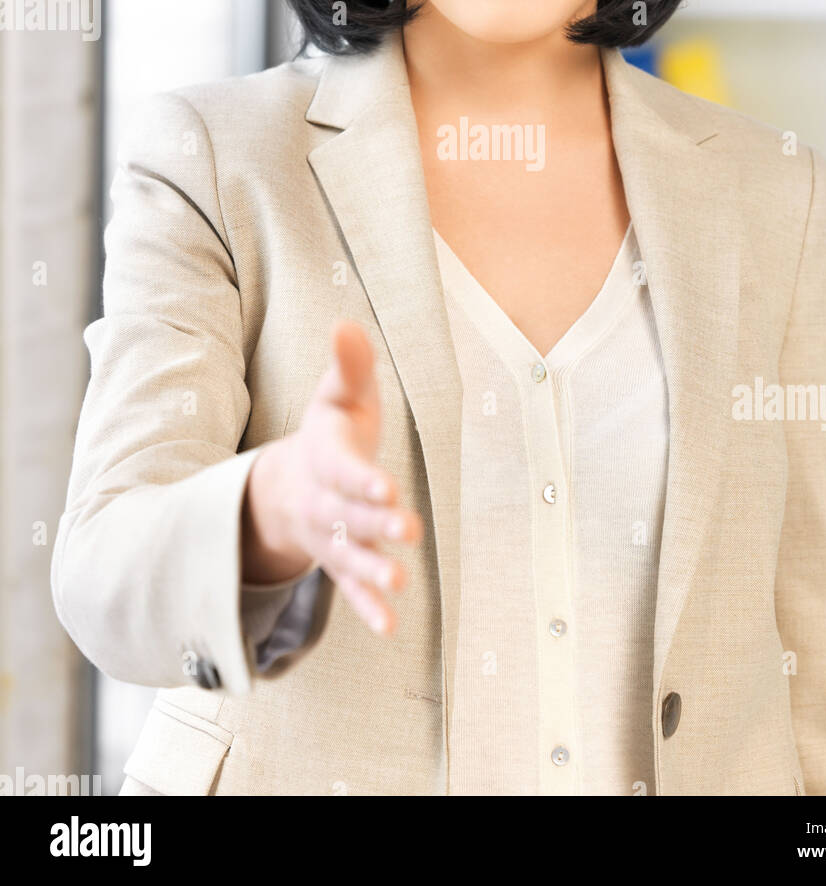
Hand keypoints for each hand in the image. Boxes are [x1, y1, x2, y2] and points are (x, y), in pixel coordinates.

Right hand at [243, 320, 423, 634]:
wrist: (292, 484)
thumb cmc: (330, 433)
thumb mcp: (338, 396)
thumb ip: (348, 366)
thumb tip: (347, 323)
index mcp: (328, 458)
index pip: (344, 469)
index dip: (364, 478)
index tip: (387, 486)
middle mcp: (327, 502)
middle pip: (350, 516)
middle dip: (377, 522)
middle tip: (407, 528)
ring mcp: (333, 538)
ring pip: (351, 557)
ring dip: (373, 569)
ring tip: (399, 581)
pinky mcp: (342, 564)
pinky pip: (352, 591)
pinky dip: (369, 610)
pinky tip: (391, 627)